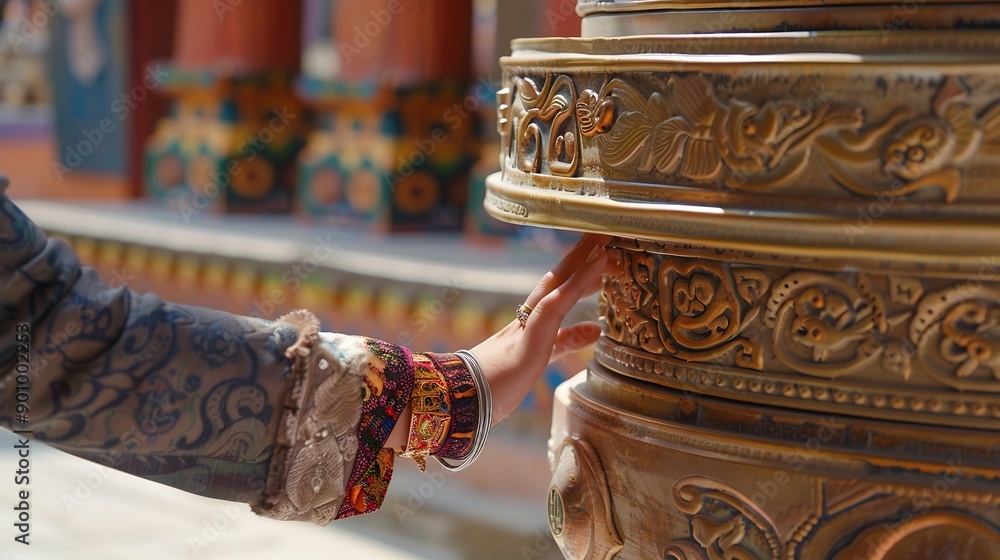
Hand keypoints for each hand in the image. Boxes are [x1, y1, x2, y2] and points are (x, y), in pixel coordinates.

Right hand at [385, 234, 610, 448]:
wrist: (463, 402)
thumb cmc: (495, 385)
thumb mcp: (540, 357)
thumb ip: (567, 341)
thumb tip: (596, 329)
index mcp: (528, 323)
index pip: (558, 289)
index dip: (580, 270)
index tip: (602, 254)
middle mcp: (528, 315)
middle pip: (558, 276)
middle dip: (581, 254)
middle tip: (604, 232)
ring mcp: (528, 321)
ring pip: (558, 282)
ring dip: (583, 258)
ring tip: (605, 238)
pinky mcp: (530, 332)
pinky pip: (557, 301)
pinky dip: (579, 280)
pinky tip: (598, 262)